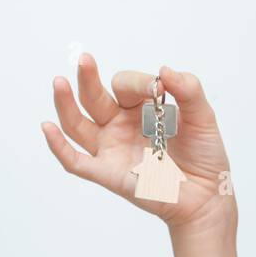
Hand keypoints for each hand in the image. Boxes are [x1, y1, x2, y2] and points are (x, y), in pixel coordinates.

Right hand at [41, 54, 233, 228]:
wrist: (208, 196)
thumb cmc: (204, 156)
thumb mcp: (203, 117)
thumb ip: (189, 90)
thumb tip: (164, 70)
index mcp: (140, 108)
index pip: (125, 85)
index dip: (138, 83)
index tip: (159, 88)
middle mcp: (120, 125)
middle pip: (94, 97)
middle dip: (87, 78)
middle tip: (85, 60)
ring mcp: (112, 148)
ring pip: (77, 124)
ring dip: (65, 103)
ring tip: (59, 82)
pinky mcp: (108, 173)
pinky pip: (76, 161)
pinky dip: (59, 146)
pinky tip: (47, 128)